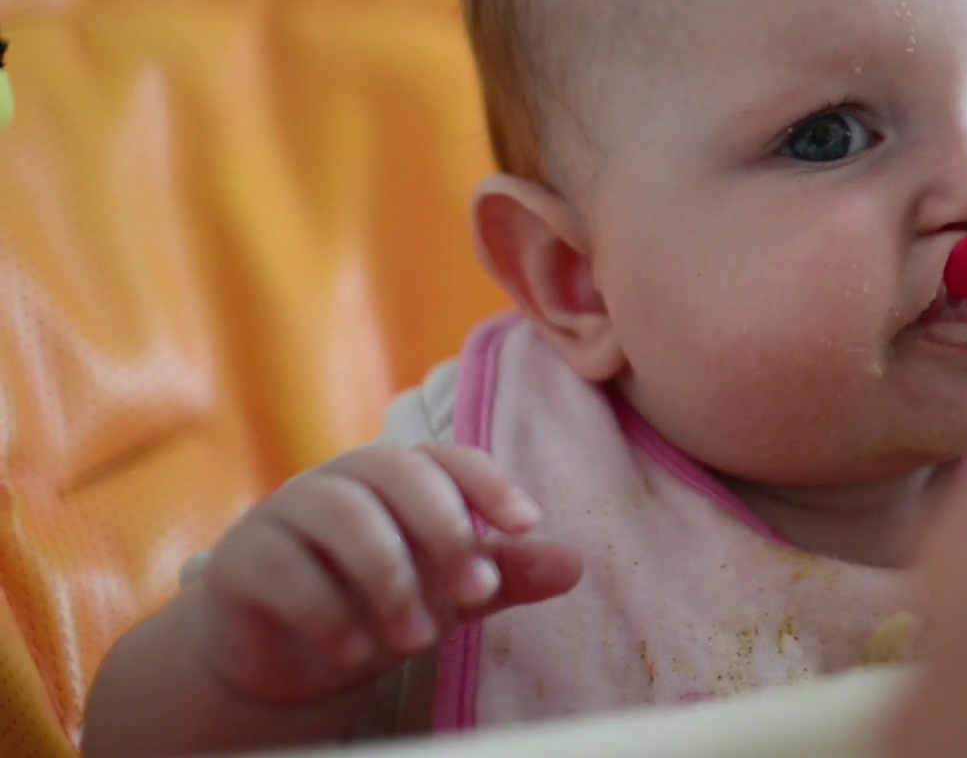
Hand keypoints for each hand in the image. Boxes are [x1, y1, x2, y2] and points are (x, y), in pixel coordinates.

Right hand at [188, 443, 580, 705]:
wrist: (279, 658)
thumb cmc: (376, 607)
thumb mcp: (446, 594)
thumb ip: (504, 576)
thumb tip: (575, 565)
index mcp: (398, 476)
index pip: (448, 458)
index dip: (488, 484)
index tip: (526, 524)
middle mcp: (342, 480)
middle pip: (397, 473)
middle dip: (444, 531)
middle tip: (474, 594)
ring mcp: (285, 512)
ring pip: (343, 516)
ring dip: (390, 580)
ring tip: (418, 640)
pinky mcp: (240, 560)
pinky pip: (285, 570)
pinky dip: (328, 612)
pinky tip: (356, 651)